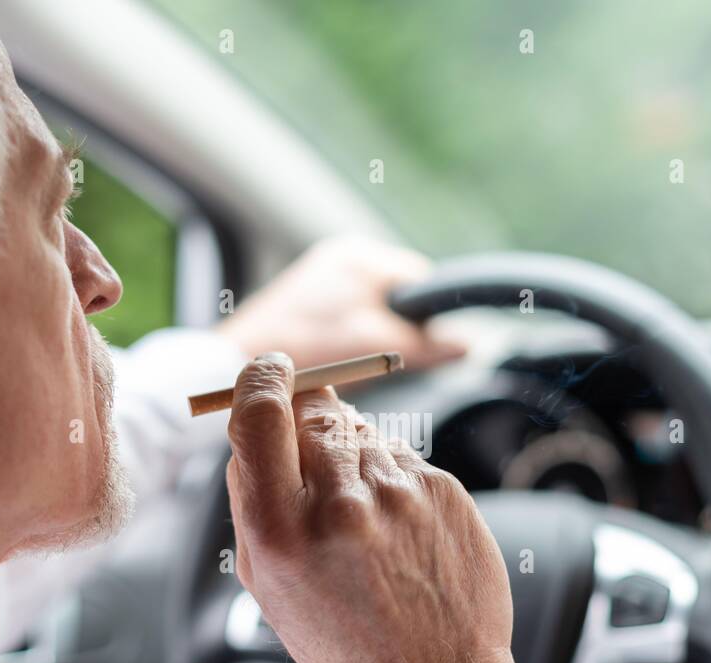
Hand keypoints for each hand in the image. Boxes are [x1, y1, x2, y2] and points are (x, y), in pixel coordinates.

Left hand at [218, 235, 465, 370]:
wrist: (242, 359)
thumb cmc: (307, 347)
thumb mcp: (375, 345)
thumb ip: (426, 344)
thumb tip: (468, 345)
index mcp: (361, 256)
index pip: (419, 280)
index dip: (427, 316)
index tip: (420, 347)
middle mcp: (343, 256)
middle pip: (397, 293)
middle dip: (399, 325)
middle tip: (382, 357)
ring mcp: (323, 274)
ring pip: (373, 305)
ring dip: (375, 332)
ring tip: (355, 356)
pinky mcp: (309, 296)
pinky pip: (350, 312)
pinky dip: (353, 333)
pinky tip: (337, 354)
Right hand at [225, 353, 523, 662]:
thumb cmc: (342, 640)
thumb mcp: (267, 582)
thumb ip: (252, 500)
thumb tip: (254, 427)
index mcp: (280, 530)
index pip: (260, 410)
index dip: (261, 377)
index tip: (269, 370)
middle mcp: (339, 503)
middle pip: (313, 408)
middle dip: (307, 418)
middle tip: (312, 455)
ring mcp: (398, 494)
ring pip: (361, 430)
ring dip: (351, 455)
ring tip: (360, 519)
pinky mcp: (443, 491)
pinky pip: (402, 456)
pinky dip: (391, 478)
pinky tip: (395, 528)